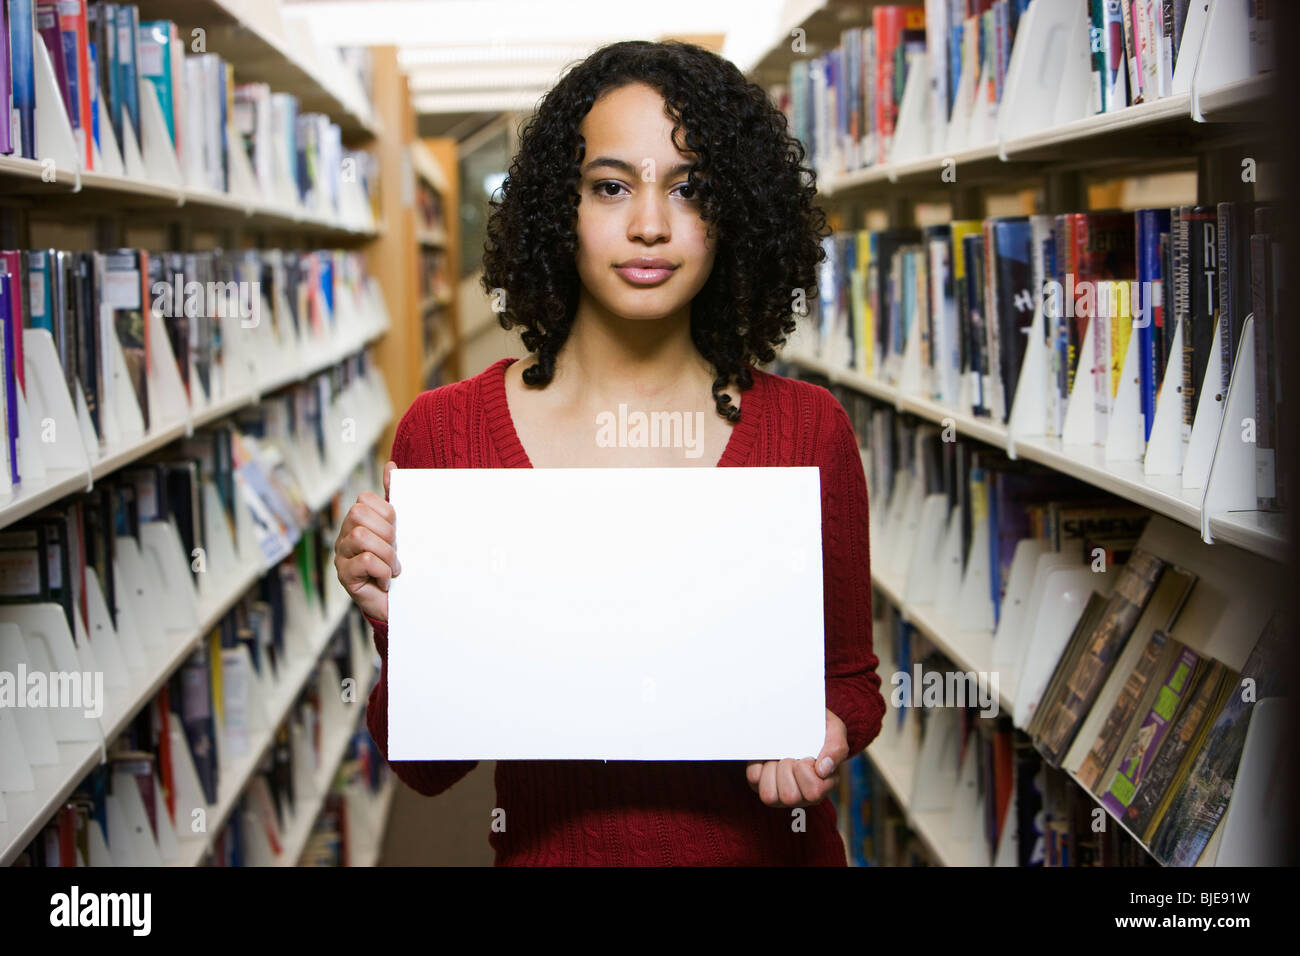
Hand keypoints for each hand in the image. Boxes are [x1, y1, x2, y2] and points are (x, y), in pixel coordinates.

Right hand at [334, 459, 399, 622]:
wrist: (401, 603)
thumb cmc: (398, 563)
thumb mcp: (400, 529)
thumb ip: (393, 498)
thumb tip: (391, 466)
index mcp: (358, 521)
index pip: (365, 500)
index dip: (387, 514)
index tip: (397, 533)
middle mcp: (345, 535)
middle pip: (358, 514)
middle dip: (385, 532)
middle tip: (395, 551)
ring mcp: (342, 556)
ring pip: (361, 536)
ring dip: (387, 554)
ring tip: (393, 569)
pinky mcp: (344, 576)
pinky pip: (366, 561)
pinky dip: (383, 571)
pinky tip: (385, 580)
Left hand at [745, 709, 848, 807]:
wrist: (797, 716)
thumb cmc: (818, 727)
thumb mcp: (834, 730)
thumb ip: (836, 748)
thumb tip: (823, 770)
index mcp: (824, 786)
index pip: (813, 792)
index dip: (806, 770)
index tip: (806, 756)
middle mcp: (802, 796)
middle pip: (790, 797)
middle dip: (788, 769)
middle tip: (792, 756)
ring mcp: (779, 794)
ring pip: (769, 796)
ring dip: (772, 771)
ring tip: (779, 758)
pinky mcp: (760, 784)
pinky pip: (754, 780)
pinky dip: (758, 765)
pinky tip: (768, 757)